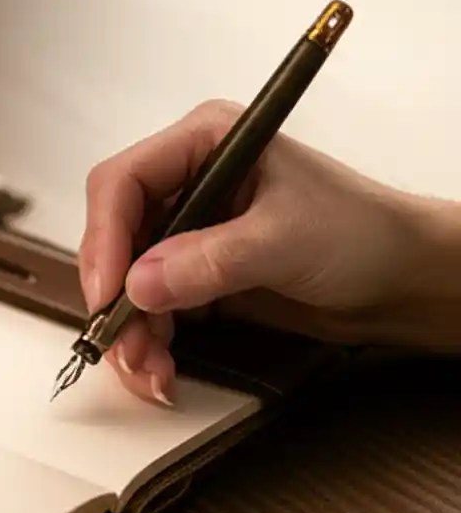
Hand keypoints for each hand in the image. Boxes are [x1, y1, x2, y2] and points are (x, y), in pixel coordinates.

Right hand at [79, 99, 460, 404]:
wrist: (406, 281)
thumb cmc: (365, 234)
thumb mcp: (284, 240)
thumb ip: (208, 261)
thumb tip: (138, 285)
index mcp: (206, 142)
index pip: (123, 182)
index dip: (105, 237)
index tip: (108, 293)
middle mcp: (190, 181)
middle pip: (117, 236)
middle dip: (116, 297)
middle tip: (124, 345)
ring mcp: (192, 229)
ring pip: (128, 280)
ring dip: (131, 329)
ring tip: (151, 370)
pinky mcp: (197, 272)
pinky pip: (152, 306)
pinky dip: (150, 340)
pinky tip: (162, 367)